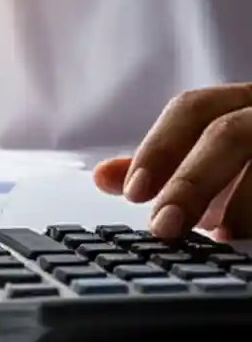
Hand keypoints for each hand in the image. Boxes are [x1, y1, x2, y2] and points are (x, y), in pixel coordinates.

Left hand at [93, 84, 251, 238]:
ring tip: (226, 238)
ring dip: (246, 202)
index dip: (159, 148)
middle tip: (165, 227)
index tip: (135, 194)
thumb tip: (103, 176)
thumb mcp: (215, 168)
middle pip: (230, 132)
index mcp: (242, 102)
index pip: (192, 108)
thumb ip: (163, 169)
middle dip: (192, 181)